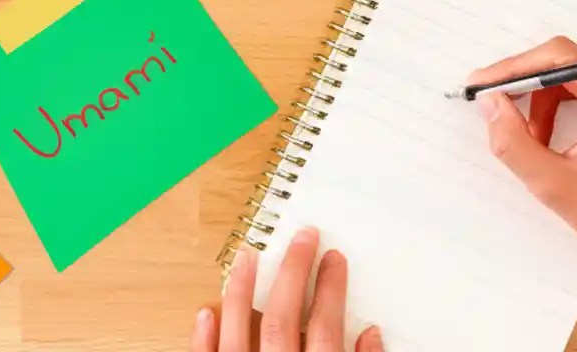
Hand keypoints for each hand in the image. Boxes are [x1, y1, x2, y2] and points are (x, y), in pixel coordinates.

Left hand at [191, 227, 382, 351]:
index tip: (334, 259)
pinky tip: (206, 311)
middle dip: (293, 273)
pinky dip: (205, 337)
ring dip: (242, 290)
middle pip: (283, 318)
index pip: (324, 326)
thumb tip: (371, 336)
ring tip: (248, 256)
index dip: (331, 289)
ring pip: (239, 330)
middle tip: (303, 239)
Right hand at [468, 36, 576, 265]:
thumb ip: (513, 144)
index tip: (481, 86)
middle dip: (525, 84)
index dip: (513, 67)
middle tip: (497, 111)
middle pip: (563, 60)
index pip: (558, 57)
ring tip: (532, 140)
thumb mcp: (557, 187)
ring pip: (573, 72)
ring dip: (543, 98)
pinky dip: (562, 103)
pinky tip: (552, 137)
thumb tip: (490, 104)